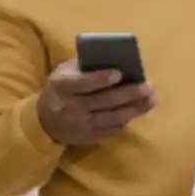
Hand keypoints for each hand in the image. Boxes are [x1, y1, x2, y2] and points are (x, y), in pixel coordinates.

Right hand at [37, 60, 155, 145]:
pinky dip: (126, 119)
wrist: (43, 121)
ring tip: (151, 100)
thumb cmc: (59, 88)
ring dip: (134, 109)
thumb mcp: (63, 72)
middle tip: (148, 87)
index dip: (101, 78)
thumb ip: (84, 66)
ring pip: (111, 117)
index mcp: (63, 86)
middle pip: (104, 101)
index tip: (120, 73)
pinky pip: (111, 129)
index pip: (84, 83)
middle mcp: (71, 107)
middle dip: (128, 94)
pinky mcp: (89, 138)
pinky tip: (138, 110)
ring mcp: (81, 125)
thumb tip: (114, 58)